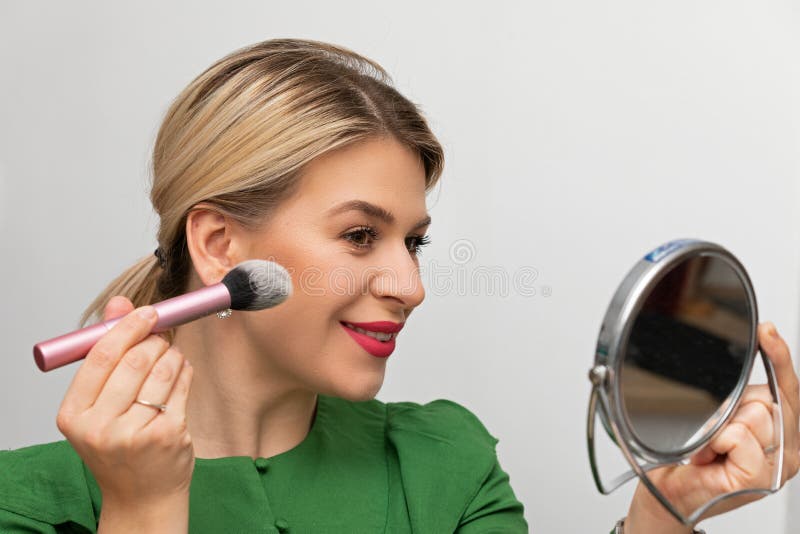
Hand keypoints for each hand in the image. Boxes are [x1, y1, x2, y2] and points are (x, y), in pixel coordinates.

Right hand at [56, 296, 194, 513]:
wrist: (141, 496)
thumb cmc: (119, 445)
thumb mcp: (99, 406)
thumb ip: (106, 353)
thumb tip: (119, 303)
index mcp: (74, 416)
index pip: (101, 356)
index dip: (127, 327)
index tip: (145, 312)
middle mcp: (100, 427)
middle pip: (135, 359)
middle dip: (154, 339)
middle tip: (161, 334)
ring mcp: (136, 432)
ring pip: (163, 369)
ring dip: (172, 354)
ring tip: (170, 358)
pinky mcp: (168, 434)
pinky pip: (181, 385)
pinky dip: (184, 372)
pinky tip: (180, 374)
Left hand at [625, 322, 799, 533]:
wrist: (672, 492)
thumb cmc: (698, 457)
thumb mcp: (726, 418)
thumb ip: (746, 398)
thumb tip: (747, 356)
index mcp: (788, 436)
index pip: (791, 389)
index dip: (780, 358)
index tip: (767, 331)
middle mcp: (789, 453)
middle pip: (770, 398)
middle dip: (733, 408)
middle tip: (715, 433)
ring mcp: (776, 469)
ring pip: (754, 415)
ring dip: (720, 426)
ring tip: (710, 447)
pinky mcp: (757, 478)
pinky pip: (738, 434)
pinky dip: (716, 439)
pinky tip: (709, 456)